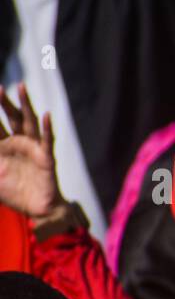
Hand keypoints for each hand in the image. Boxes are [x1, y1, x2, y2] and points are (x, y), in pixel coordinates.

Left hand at [0, 83, 62, 218]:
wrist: (36, 210)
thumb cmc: (13, 194)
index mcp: (3, 146)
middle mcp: (19, 143)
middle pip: (11, 118)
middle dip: (4, 103)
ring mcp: (33, 148)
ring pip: (29, 122)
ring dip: (25, 105)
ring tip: (21, 88)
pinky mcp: (46, 158)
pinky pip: (47, 141)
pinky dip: (48, 128)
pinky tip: (47, 115)